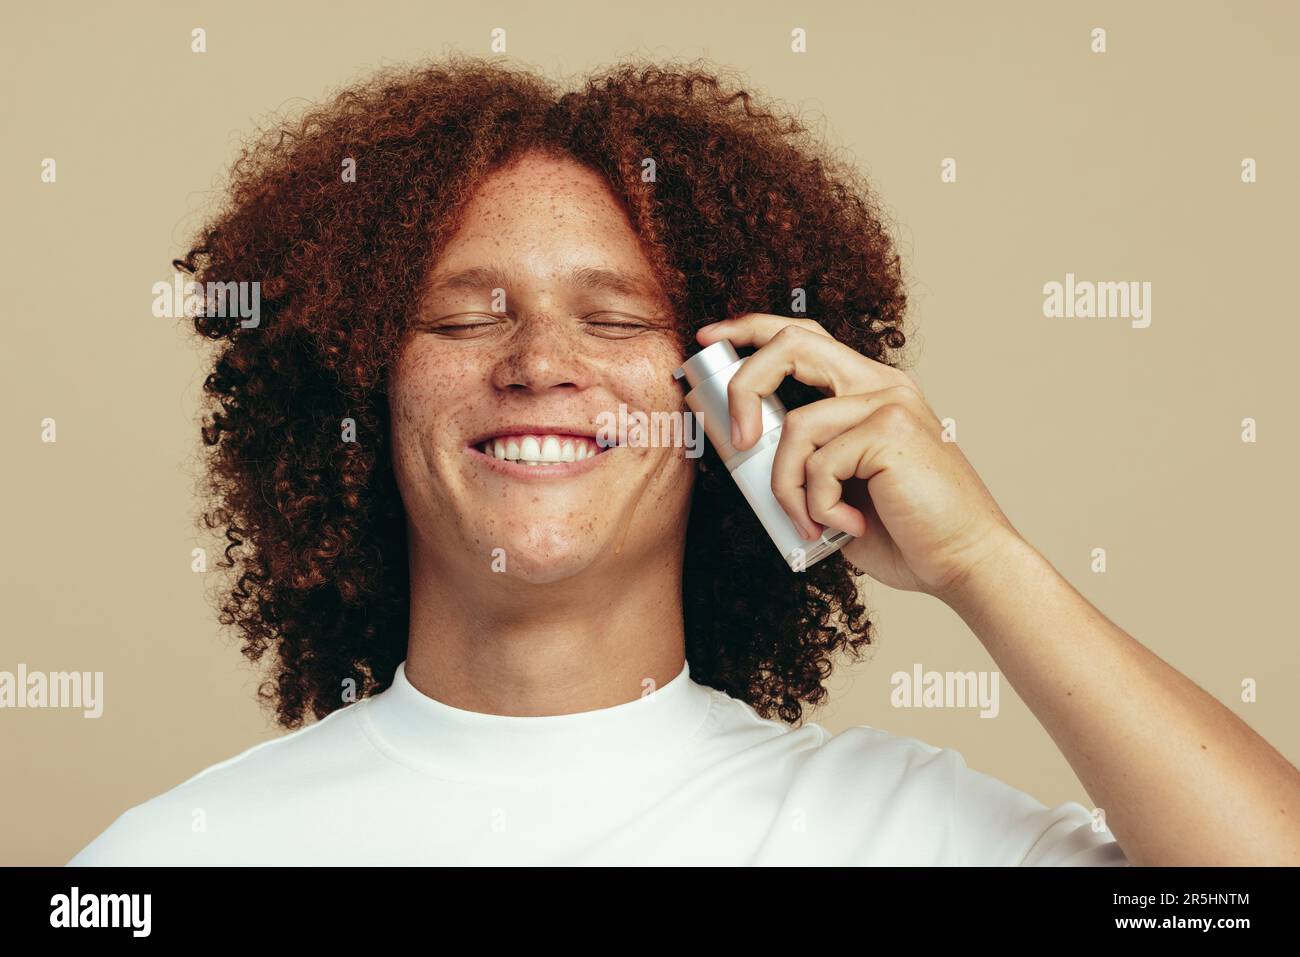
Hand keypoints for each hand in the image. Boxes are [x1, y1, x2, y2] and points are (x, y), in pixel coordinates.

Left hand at [696, 314, 1022, 598]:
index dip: (751, 330)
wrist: (966, 563)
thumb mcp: (839, 489)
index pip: (803, 337)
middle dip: (744, 383)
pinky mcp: (891, 430)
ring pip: (797, 426)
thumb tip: (742, 453)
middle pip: (792, 344)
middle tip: (734, 436)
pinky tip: (848, 527)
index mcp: (869, 389)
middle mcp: (880, 384)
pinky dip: (819, 505)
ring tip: (811, 524)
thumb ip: (804, 461)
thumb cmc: (905, 533)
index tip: (709, 340)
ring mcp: (888, 403)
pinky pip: (819, 462)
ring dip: (787, 487)